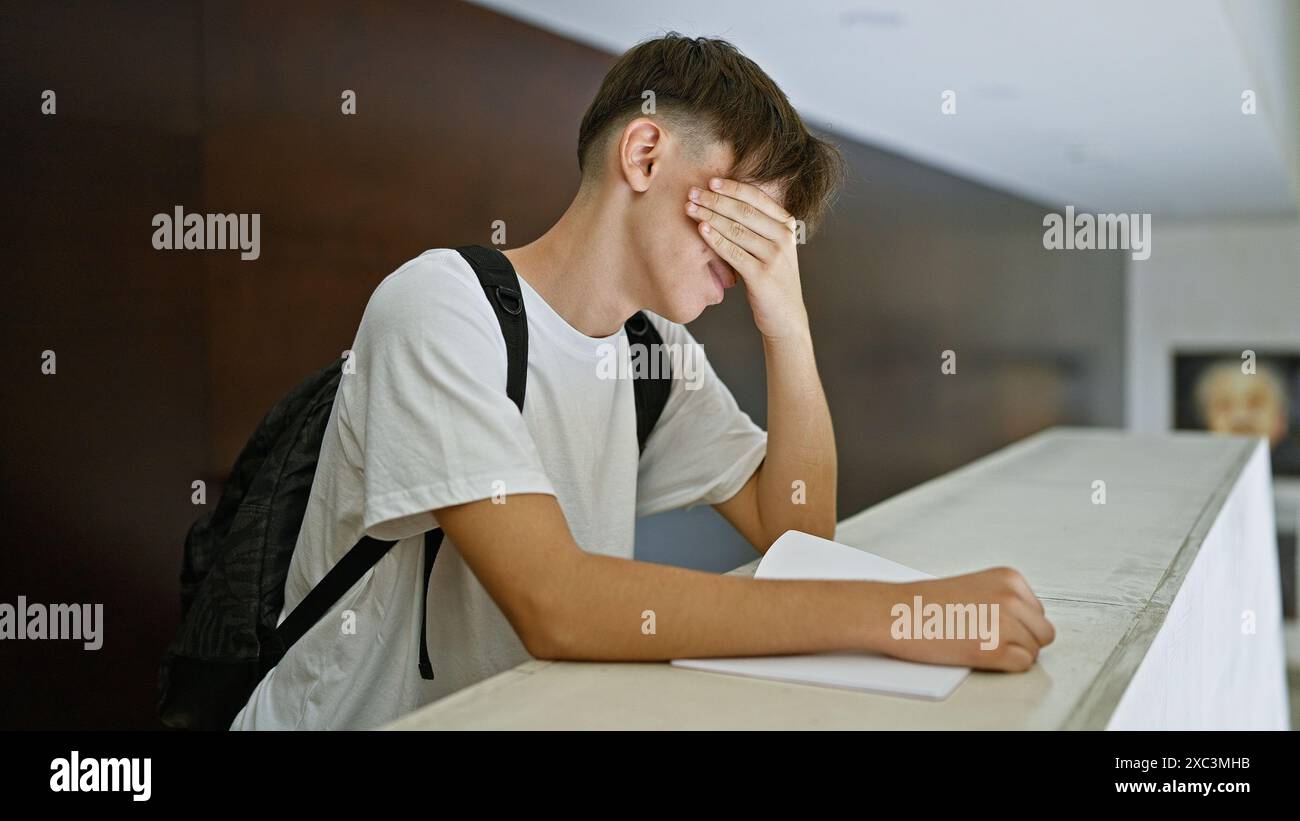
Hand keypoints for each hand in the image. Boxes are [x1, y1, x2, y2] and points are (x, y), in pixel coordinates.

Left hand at [686, 177, 808, 340]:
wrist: (786, 317)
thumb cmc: (772, 279)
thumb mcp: (772, 247)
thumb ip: (758, 226)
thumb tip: (726, 200)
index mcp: (787, 226)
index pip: (757, 198)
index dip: (733, 187)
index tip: (710, 181)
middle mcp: (783, 238)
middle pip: (744, 211)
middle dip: (715, 200)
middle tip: (692, 192)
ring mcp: (774, 257)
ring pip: (737, 230)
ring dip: (710, 216)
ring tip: (690, 208)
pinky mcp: (762, 276)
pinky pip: (733, 253)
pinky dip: (715, 239)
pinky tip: (701, 230)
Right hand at [874, 567, 1055, 671]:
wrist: (895, 612)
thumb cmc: (925, 603)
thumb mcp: (974, 586)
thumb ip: (1003, 599)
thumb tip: (1025, 623)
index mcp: (1009, 578)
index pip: (1037, 611)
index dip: (1017, 623)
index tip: (992, 624)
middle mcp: (1012, 598)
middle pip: (1043, 632)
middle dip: (1022, 639)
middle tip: (990, 639)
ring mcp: (1005, 623)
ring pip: (1034, 650)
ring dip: (1012, 652)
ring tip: (981, 645)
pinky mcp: (994, 649)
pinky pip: (1022, 665)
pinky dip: (1005, 666)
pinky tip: (981, 655)